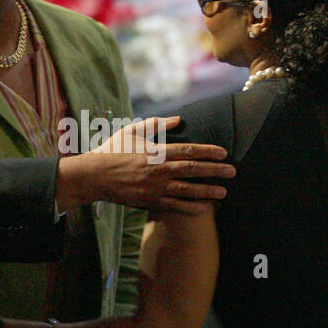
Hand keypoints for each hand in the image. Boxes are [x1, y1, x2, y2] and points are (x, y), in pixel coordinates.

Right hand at [55, 116, 233, 214]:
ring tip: (224, 192)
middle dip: (215, 171)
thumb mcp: (132, 131)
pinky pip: (174, 205)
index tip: (223, 152)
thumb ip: (156, 124)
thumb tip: (178, 118)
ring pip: (187, 190)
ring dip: (207, 191)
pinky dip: (189, 207)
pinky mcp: (150, 201)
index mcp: (157, 152)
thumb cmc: (113, 150)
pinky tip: (203, 208)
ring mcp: (155, 188)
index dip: (208, 151)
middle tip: (232, 172)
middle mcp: (159, 170)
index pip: (189, 151)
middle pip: (193, 170)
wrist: (95, 175)